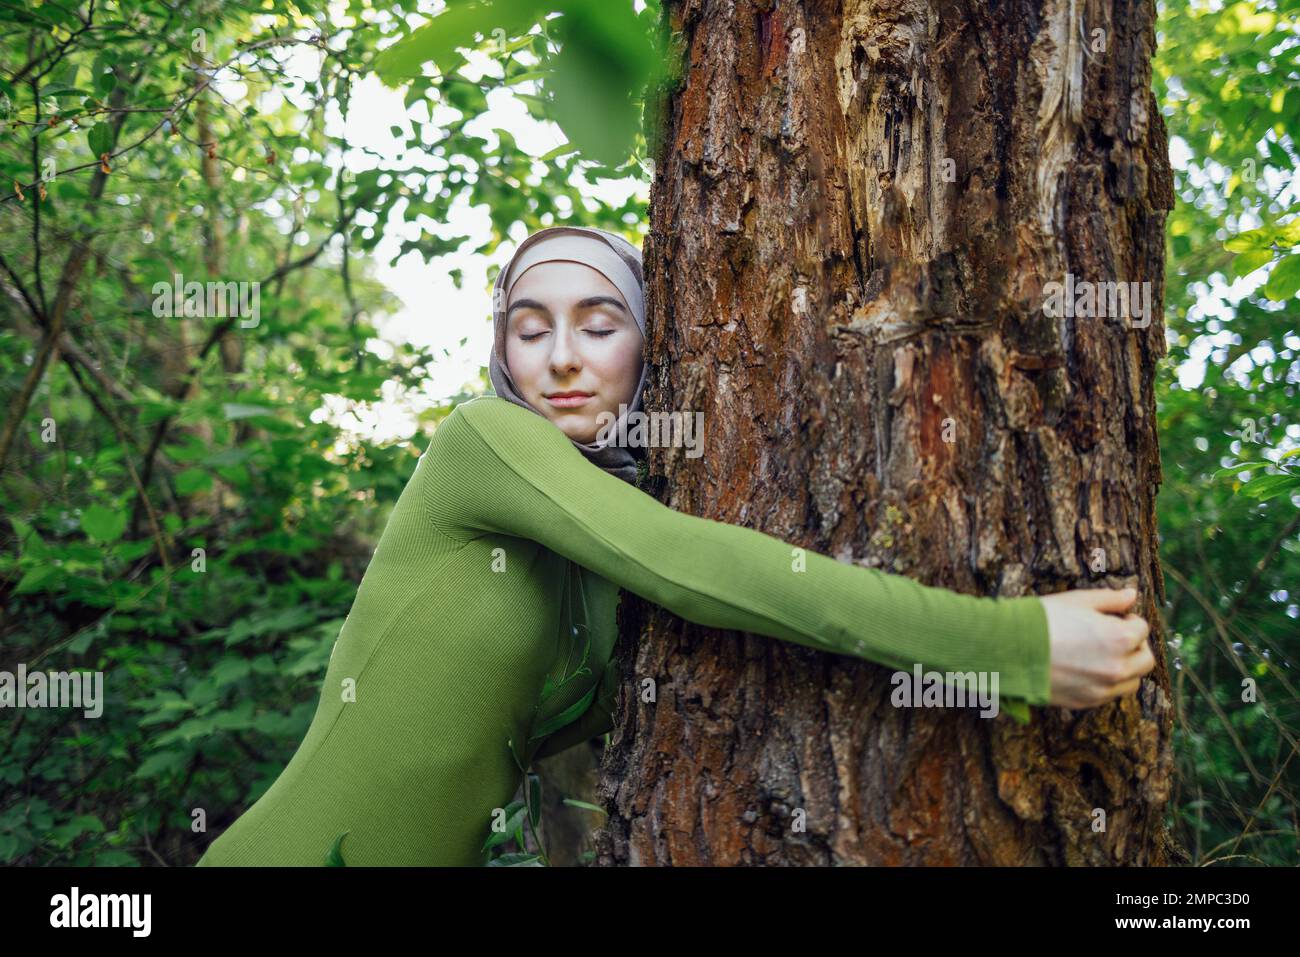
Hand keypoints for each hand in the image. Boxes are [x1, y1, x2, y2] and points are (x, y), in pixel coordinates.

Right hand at [1039, 587, 1155, 708]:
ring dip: (1126, 667)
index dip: (1128, 619)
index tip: (1114, 618)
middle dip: (1135, 646)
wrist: (1008, 648)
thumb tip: (1132, 595)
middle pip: (1146, 660)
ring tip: (1102, 655)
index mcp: (1120, 638)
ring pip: (1132, 681)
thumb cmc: (1041, 620)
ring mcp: (1103, 688)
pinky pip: (1110, 694)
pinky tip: (1088, 669)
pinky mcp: (1087, 702)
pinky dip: (1107, 683)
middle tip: (1116, 637)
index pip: (1142, 629)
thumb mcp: (1077, 601)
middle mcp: (1118, 667)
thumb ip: (1110, 599)